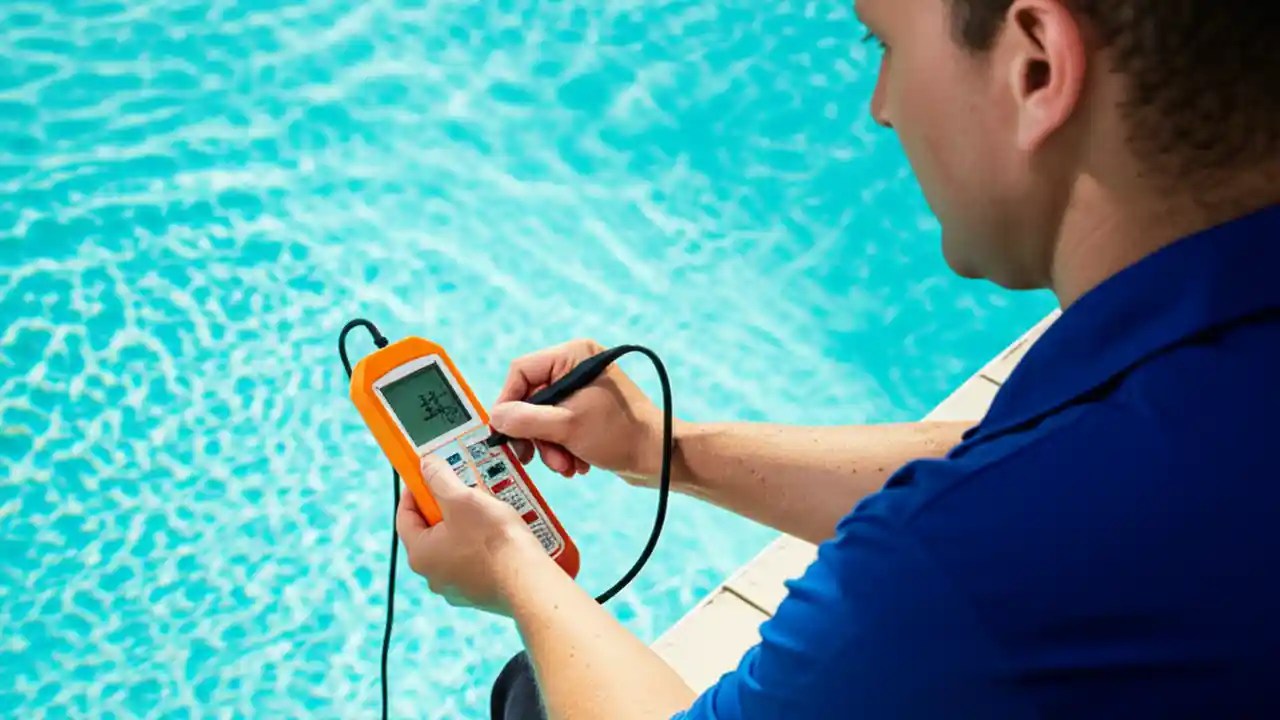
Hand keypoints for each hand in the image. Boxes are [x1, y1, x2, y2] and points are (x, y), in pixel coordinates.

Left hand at [396, 455, 551, 615]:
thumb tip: (426, 464)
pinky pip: (474, 561)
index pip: (405, 516)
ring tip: (486, 507)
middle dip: (445, 506)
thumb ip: (439, 479)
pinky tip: (499, 532)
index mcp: (420, 554)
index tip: (426, 475)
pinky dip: (482, 545)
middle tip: (462, 488)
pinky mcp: (479, 592)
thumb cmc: (493, 541)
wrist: (528, 581)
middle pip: (430, 531)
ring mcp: (457, 587)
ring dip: (466, 525)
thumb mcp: (463, 499)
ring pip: (454, 546)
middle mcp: (433, 576)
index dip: (414, 491)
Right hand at [490, 339, 666, 486]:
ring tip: (566, 466)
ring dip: (549, 446)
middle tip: (533, 458)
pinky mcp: (588, 409)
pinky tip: (577, 464)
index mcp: (573, 355)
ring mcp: (582, 388)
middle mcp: (576, 365)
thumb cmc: (622, 435)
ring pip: (543, 417)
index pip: (521, 372)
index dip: (507, 403)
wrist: (661, 458)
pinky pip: (559, 426)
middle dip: (534, 433)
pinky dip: (562, 447)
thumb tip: (495, 418)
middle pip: (530, 398)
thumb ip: (526, 420)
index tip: (503, 432)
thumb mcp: (567, 427)